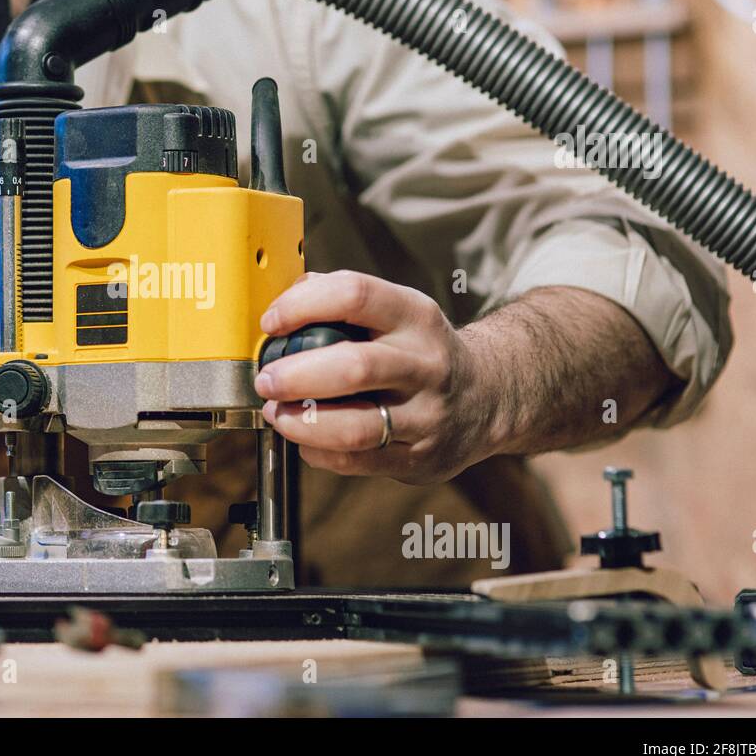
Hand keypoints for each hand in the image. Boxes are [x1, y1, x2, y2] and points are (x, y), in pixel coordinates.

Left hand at [254, 271, 500, 484]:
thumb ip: (343, 302)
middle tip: (265, 380)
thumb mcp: (397, 312)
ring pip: (354, 427)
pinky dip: (318, 452)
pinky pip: (356, 461)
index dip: (302, 306)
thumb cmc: (420, 351)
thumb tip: (285, 301)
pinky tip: (304, 439)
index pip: (354, 295)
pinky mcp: (419, 458)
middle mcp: (426, 364)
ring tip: (277, 413)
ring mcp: (426, 416)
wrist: (489, 397)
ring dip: (302, 422)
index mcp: (415, 316)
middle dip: (295, 376)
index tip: (272, 322)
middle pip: (353, 368)